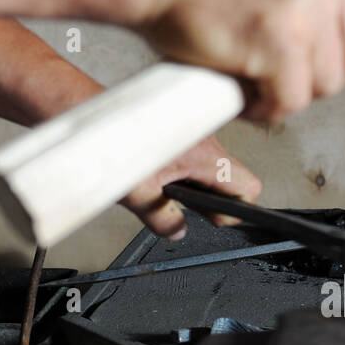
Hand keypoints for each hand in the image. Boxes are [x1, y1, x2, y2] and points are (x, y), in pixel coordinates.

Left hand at [121, 136, 260, 238]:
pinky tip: (164, 175)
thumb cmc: (114, 140)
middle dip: (215, 199)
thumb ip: (163, 220)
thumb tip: (177, 230)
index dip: (233, 210)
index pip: (248, 187)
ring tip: (172, 190)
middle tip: (191, 208)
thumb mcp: (138, 195)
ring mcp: (197, 133)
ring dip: (200, 183)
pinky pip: (199, 154)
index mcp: (205, 155)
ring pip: (216, 166)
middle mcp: (207, 140)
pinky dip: (187, 169)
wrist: (97, 114)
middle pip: (234, 178)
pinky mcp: (184, 130)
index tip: (212, 218)